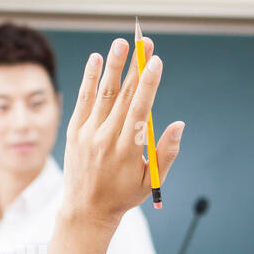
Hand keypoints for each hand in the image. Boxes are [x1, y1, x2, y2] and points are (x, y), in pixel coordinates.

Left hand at [62, 37, 183, 225]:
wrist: (85, 210)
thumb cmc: (122, 196)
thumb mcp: (150, 181)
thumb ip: (166, 153)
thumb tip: (179, 125)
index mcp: (127, 151)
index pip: (139, 110)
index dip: (148, 84)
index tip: (156, 62)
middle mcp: (105, 139)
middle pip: (123, 96)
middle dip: (136, 67)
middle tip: (145, 42)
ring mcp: (87, 134)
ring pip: (102, 94)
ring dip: (112, 66)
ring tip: (120, 43)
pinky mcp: (74, 132)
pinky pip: (82, 100)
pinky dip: (88, 79)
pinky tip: (95, 59)